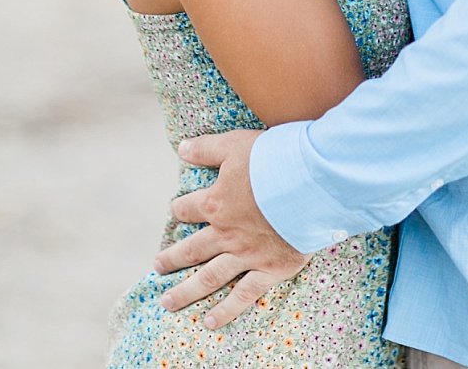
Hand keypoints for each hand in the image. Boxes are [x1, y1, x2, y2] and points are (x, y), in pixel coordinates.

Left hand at [152, 129, 307, 326]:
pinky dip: (226, 310)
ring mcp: (246, 255)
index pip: (187, 209)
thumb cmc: (273, 160)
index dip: (179, 209)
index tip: (175, 212)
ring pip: (210, 278)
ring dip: (187, 291)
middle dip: (172, 259)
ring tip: (168, 302)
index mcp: (215, 204)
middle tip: (157, 268)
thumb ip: (206, 149)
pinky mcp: (270, 270)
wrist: (310, 185)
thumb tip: (181, 148)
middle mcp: (225, 234)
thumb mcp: (233, 144)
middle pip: (192, 250)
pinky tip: (210, 322)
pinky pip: (244, 295)